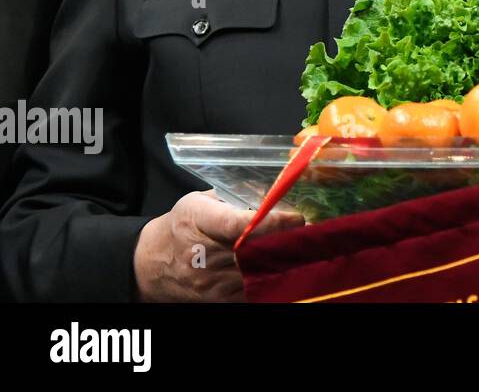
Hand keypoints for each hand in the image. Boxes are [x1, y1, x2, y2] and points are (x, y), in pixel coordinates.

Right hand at [132, 190, 303, 301]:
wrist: (154, 263)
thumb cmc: (183, 225)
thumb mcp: (200, 201)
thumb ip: (235, 197)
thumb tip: (277, 192)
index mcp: (197, 219)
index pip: (236, 224)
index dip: (270, 222)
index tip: (297, 218)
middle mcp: (201, 254)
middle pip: (252, 251)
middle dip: (285, 241)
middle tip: (312, 232)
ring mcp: (209, 281)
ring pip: (257, 273)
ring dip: (284, 261)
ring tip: (306, 248)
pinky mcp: (219, 299)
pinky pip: (253, 291)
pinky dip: (272, 279)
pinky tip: (287, 267)